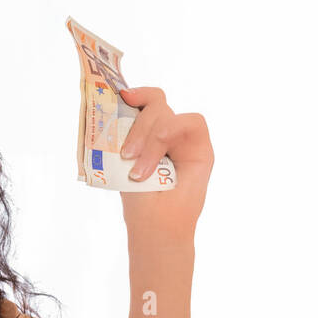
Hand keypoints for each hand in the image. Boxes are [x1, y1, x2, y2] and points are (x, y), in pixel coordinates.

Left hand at [116, 86, 213, 238]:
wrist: (156, 225)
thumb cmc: (138, 199)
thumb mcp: (123, 159)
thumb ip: (125, 131)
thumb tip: (115, 103)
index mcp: (146, 132)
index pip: (145, 100)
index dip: (136, 93)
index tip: (122, 96)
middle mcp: (166, 132)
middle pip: (155, 102)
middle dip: (138, 123)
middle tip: (126, 153)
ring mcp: (185, 139)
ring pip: (167, 113)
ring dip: (149, 137)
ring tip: (138, 170)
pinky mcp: (203, 148)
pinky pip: (191, 122)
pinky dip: (170, 132)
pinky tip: (158, 156)